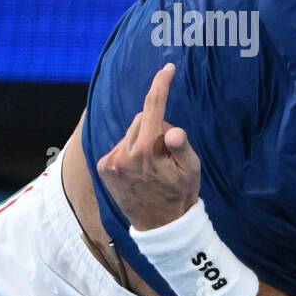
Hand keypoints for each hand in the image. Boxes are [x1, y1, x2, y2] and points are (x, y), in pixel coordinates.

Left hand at [96, 63, 201, 230]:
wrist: (160, 226)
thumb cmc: (180, 195)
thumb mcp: (192, 171)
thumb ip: (182, 148)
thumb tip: (172, 132)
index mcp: (146, 150)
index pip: (154, 107)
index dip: (161, 85)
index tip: (168, 69)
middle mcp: (123, 153)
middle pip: (143, 119)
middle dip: (156, 127)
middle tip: (167, 154)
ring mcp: (110, 161)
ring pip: (131, 132)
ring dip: (143, 140)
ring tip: (153, 166)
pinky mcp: (103, 167)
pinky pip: (121, 145)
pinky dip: (131, 150)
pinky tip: (139, 170)